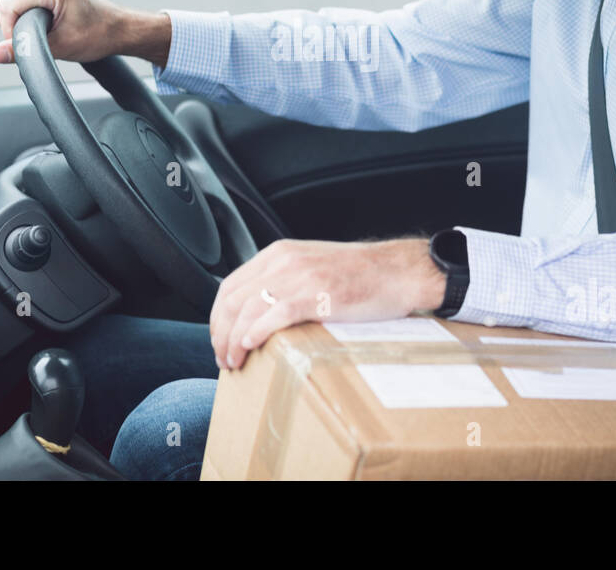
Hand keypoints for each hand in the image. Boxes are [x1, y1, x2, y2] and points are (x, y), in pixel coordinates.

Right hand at [0, 0, 171, 66]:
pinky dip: (34, 20)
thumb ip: (23, 49)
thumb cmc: (97, 35)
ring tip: (53, 33)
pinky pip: (26, 5)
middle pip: (9, 7)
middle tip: (47, 39)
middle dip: (20, 28)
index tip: (30, 44)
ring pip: (16, 8)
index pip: (6, 8)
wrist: (119, 30)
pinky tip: (53, 27)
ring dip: (28, 25)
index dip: (11, 31)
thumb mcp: (58, 47)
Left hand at [209, 237, 445, 369]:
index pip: (230, 286)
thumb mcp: (311, 267)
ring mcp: (299, 277)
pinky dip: (255, 333)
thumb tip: (259, 314)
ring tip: (234, 362)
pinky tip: (250, 347)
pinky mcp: (316, 295)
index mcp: (279, 254)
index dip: (217, 318)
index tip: (220, 340)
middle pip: (232, 300)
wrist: (397, 271)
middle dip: (220, 334)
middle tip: (223, 359)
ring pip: (247, 311)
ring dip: (233, 341)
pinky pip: (274, 315)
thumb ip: (284, 281)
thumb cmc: (360, 275)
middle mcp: (283, 261)